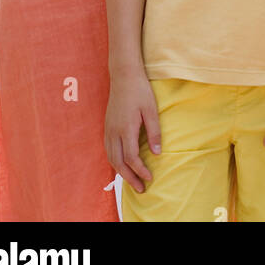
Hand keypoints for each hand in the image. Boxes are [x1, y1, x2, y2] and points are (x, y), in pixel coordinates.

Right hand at [105, 69, 161, 193]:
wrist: (123, 75)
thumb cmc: (140, 90)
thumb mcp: (151, 109)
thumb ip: (154, 132)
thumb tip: (157, 153)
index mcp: (125, 129)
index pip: (131, 158)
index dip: (140, 170)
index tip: (150, 178)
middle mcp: (114, 132)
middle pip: (119, 163)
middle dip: (130, 178)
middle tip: (141, 189)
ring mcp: (108, 129)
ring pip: (111, 158)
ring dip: (121, 172)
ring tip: (132, 181)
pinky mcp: (107, 126)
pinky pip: (108, 150)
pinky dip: (115, 162)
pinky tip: (122, 165)